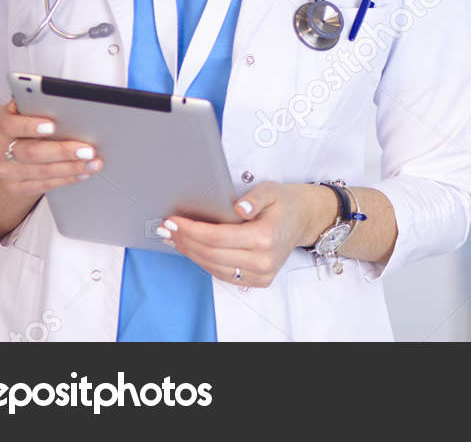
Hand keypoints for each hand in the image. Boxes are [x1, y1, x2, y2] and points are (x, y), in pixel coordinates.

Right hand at [0, 100, 101, 203]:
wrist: (9, 155)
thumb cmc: (25, 126)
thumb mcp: (26, 111)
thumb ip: (38, 106)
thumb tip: (65, 101)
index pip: (9, 124)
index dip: (30, 126)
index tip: (52, 125)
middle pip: (31, 152)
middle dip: (62, 151)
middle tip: (88, 150)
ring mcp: (4, 171)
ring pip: (40, 171)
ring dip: (71, 167)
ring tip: (93, 162)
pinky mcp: (14, 187)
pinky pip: (43, 185)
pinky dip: (66, 179)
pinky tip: (82, 172)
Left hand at [158, 182, 332, 287]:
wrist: (303, 220)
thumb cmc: (284, 203)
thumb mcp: (271, 190)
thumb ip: (255, 198)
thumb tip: (239, 209)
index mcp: (266, 237)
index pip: (217, 238)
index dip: (191, 230)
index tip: (173, 222)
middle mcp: (263, 260)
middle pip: (211, 254)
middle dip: (185, 241)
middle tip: (167, 229)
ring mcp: (261, 274)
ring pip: (214, 267)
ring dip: (190, 253)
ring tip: (174, 238)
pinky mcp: (259, 281)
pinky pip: (223, 274)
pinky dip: (204, 262)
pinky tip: (193, 250)